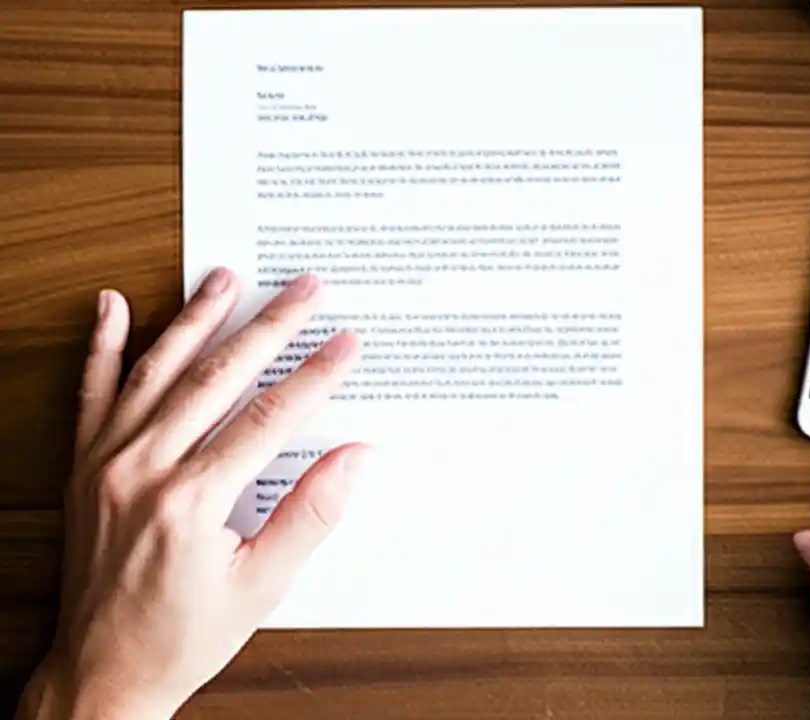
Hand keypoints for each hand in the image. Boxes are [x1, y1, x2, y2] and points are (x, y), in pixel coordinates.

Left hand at [17, 270, 369, 719]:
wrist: (102, 671)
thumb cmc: (181, 636)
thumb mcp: (263, 586)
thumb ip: (310, 515)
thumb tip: (355, 460)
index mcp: (191, 501)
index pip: (268, 418)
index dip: (315, 375)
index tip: (344, 343)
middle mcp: (142, 470)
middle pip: (217, 378)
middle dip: (269, 328)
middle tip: (304, 289)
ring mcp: (107, 462)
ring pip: (157, 371)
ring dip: (196, 319)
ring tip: (227, 278)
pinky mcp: (84, 466)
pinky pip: (92, 394)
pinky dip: (103, 347)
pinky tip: (114, 308)